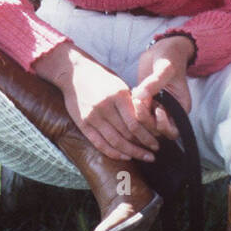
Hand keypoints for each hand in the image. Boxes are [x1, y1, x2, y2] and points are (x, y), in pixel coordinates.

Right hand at [36, 43, 163, 161]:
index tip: (157, 143)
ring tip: (143, 157)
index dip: (148, 136)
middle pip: (127, 134)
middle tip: (153, 154)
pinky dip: (113, 153)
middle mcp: (105, 107)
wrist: (74, 72)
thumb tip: (149, 123)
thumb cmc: (101, 78)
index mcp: (118, 95)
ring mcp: (92, 116)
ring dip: (132, 152)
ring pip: (115, 142)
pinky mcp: (83, 123)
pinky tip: (125, 156)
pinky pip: (99, 144)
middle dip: (143, 146)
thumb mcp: (119, 85)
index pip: (135, 123)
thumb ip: (131, 103)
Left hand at [132, 37, 192, 141]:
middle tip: (139, 100)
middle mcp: (169, 112)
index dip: (163, 125)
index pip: (172, 130)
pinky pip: (137, 114)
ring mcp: (156, 109)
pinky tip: (132, 93)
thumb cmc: (169, 57)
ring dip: (137, 114)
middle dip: (146, 119)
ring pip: (144, 124)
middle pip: (155, 130)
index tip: (157, 108)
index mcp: (181, 107)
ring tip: (135, 94)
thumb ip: (154, 83)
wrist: (162, 50)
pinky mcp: (145, 104)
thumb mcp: (165, 68)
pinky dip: (132, 108)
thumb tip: (140, 96)